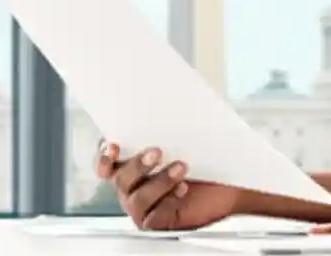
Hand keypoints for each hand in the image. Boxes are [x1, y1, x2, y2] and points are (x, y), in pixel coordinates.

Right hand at [95, 141, 242, 230]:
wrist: (226, 189)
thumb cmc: (202, 163)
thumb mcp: (186, 143)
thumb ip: (170, 131)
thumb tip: (173, 107)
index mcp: (131, 165)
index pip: (107, 162)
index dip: (104, 155)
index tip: (114, 146)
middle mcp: (132, 187)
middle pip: (121, 178)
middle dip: (137, 165)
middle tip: (157, 152)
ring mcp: (142, 207)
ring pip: (137, 198)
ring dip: (159, 182)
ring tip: (181, 168)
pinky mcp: (156, 222)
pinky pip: (153, 217)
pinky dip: (167, 201)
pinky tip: (182, 189)